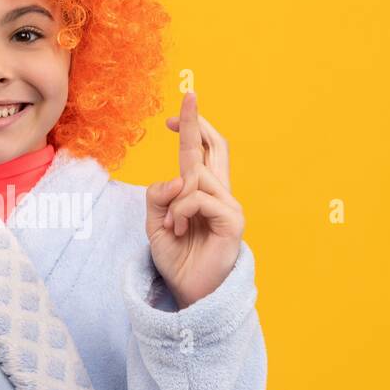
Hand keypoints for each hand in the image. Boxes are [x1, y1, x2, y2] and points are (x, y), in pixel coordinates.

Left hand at [145, 92, 244, 308]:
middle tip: (188, 96)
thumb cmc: (176, 258)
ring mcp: (229, 205)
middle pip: (215, 147)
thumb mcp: (155, 223)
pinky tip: (181, 229)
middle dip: (198, 122)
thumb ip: (159, 196)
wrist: (190, 292)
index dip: (190, 129)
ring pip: (194, 177)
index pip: (200, 152)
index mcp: (201, 192)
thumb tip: (177, 178)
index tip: (170, 116)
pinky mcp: (233, 219)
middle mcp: (219, 193)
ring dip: (174, 202)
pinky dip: (181, 212)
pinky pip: (198, 198)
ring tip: (173, 226)